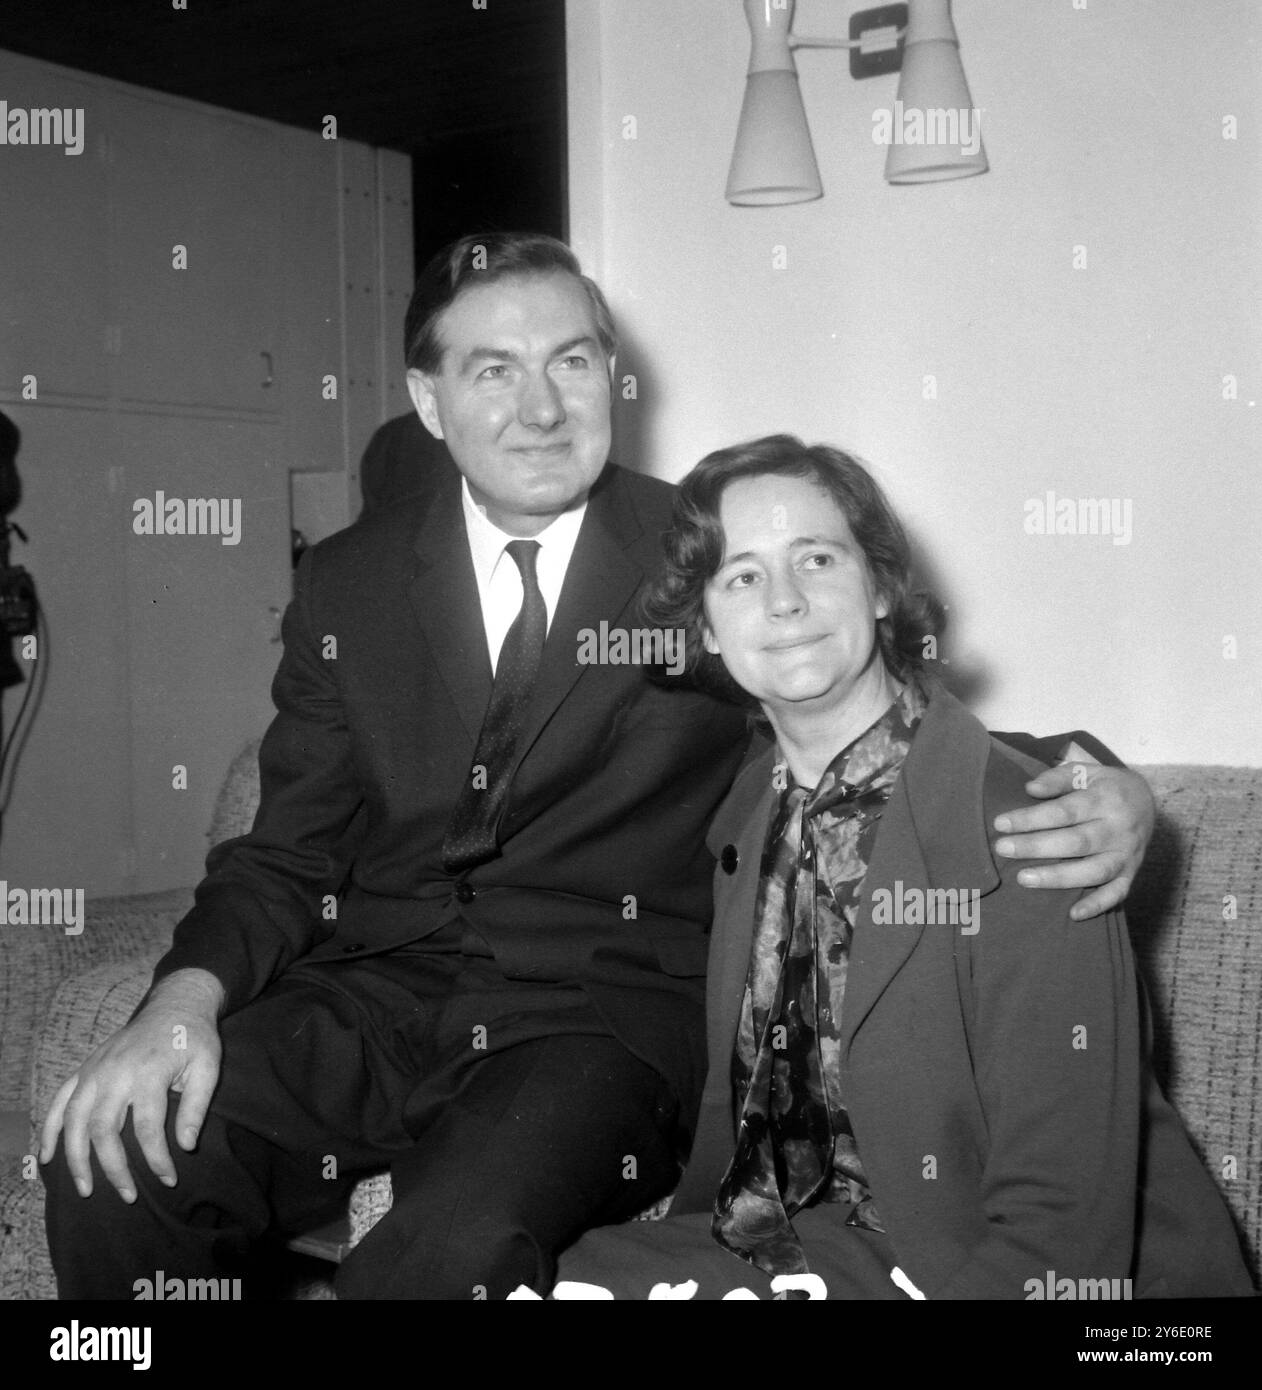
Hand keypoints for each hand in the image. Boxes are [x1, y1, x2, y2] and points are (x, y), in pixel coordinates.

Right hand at [39, 968, 224, 1201]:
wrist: (174, 1005)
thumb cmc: (194, 1039)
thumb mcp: (208, 1066)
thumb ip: (196, 1106)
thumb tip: (185, 1146)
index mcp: (148, 1071)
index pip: (148, 1128)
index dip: (157, 1159)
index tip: (168, 1179)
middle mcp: (115, 1072)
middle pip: (104, 1130)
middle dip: (114, 1168)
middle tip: (128, 1196)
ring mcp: (95, 1070)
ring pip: (75, 1121)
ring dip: (77, 1159)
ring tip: (85, 1189)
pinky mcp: (85, 1069)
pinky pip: (59, 1102)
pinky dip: (49, 1130)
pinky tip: (48, 1157)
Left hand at [992, 760, 1154, 920]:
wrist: (1147, 800)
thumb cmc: (1104, 786)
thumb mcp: (1085, 771)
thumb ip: (1057, 778)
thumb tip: (1030, 789)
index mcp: (1106, 799)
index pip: (1064, 811)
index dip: (1031, 818)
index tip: (1000, 824)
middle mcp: (1119, 828)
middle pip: (1076, 842)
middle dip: (1036, 847)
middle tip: (1002, 849)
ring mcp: (1127, 854)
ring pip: (1094, 871)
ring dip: (1058, 878)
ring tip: (1023, 878)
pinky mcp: (1132, 872)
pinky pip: (1118, 893)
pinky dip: (1098, 905)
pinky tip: (1073, 914)